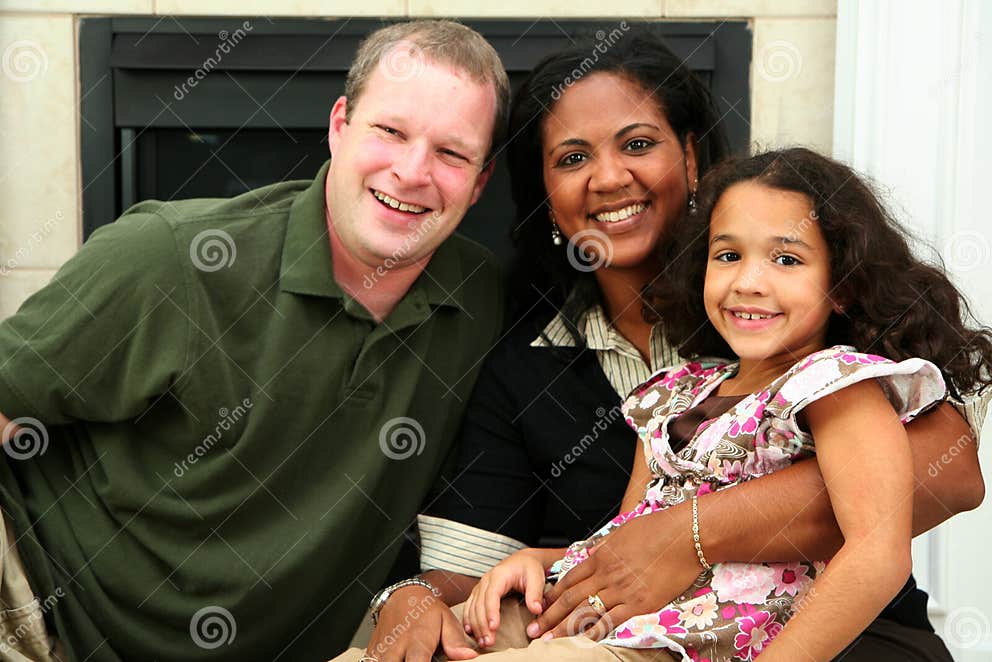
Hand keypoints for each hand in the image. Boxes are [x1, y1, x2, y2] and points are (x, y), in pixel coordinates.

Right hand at [366, 586, 476, 661]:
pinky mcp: (372, 651)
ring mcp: (382, 650)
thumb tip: (468, 657)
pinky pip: (372, 661)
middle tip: (416, 660)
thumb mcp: (445, 620)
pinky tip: (397, 658)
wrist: (403, 596)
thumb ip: (455, 641)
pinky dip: (382, 661)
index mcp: (417, 641)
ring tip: (407, 658)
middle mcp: (397, 647)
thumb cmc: (426, 610)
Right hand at [463, 549, 545, 647]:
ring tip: (482, 642)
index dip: (491, 611)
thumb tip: (536, 609)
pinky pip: (469, 606)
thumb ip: (535, 593)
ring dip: (475, 626)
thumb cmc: (529, 568)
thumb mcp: (536, 577)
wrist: (521, 561)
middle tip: (488, 642)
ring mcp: (480, 586)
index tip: (494, 627)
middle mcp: (486, 580)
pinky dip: (468, 619)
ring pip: (472, 607)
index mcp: (499, 575)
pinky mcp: (479, 593)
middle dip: (482, 624)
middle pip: (480, 604)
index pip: (492, 594)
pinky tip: (470, 632)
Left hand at [525, 508, 700, 641]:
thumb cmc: (658, 529)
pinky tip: (580, 643)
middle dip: (549, 615)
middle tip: (533, 630)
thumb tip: (593, 553)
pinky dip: (593, 633)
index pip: (570, 579)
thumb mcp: (623, 533)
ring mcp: (622, 591)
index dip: (553, 595)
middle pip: (571, 598)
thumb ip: (606, 547)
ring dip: (564, 628)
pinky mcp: (639, 604)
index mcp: (601, 557)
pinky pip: (611, 622)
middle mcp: (606, 575)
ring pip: (585, 612)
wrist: (685, 536)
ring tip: (547, 641)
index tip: (541, 605)